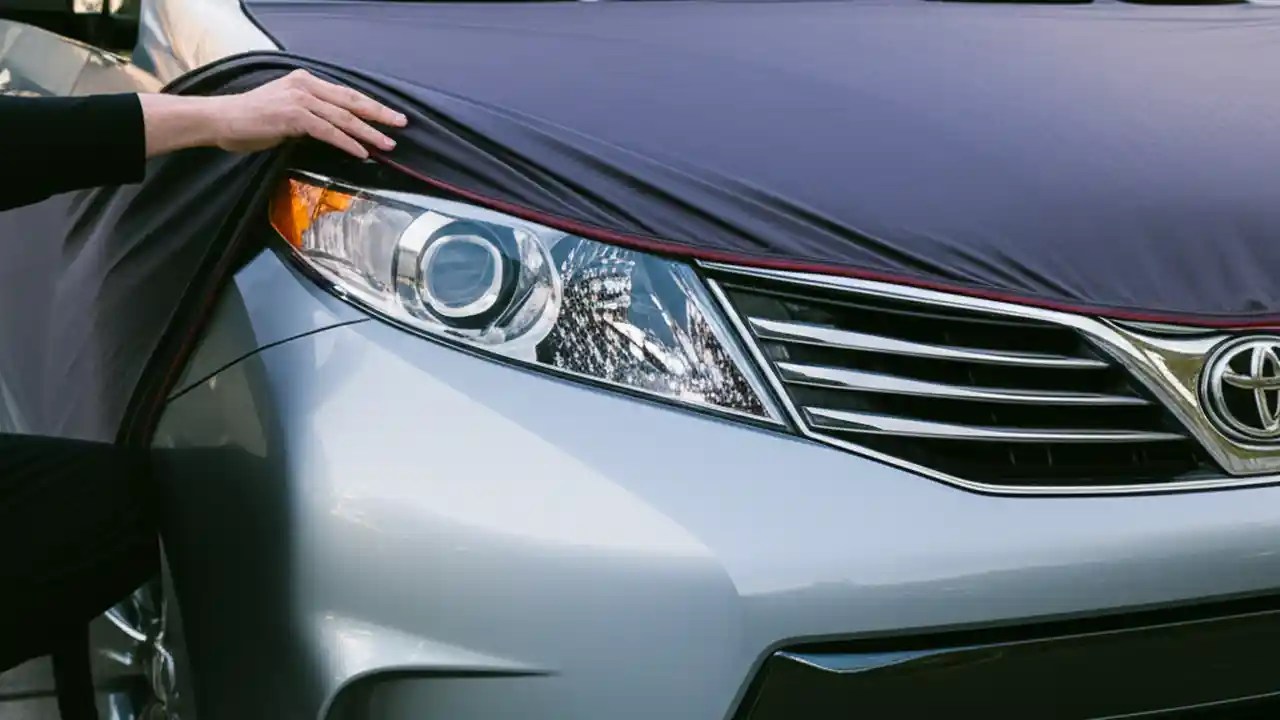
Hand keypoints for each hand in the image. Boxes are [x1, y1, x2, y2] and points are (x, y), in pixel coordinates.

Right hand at [139, 70, 407, 158]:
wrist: (221, 119)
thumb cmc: (251, 120)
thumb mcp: (285, 111)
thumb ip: (310, 114)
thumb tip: (333, 128)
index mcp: (305, 81)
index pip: (346, 93)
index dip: (370, 105)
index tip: (391, 115)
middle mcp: (305, 86)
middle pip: (351, 100)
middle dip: (379, 114)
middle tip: (402, 125)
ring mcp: (299, 100)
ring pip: (343, 117)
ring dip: (368, 133)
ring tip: (387, 144)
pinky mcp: (293, 117)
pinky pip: (328, 131)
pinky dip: (347, 142)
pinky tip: (361, 152)